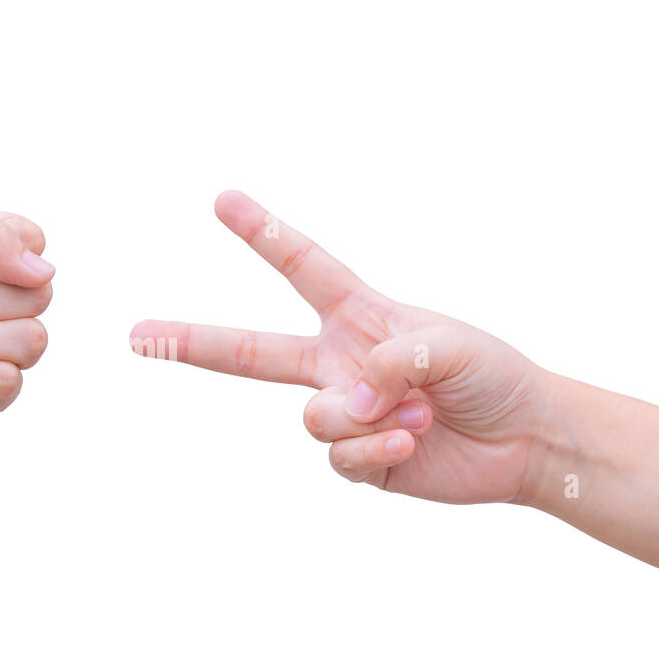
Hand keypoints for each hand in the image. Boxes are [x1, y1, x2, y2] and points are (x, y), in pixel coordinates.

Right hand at [130, 191, 551, 503]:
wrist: (524, 441)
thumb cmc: (493, 375)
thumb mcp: (452, 344)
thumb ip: (393, 358)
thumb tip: (349, 399)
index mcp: (357, 317)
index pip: (301, 267)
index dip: (261, 232)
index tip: (223, 199)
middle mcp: (338, 362)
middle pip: (247, 352)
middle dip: (188, 341)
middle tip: (135, 334)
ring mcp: (344, 413)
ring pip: (314, 417)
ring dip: (366, 416)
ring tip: (417, 415)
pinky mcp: (357, 460)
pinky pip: (338, 456)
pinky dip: (375, 449)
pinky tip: (411, 444)